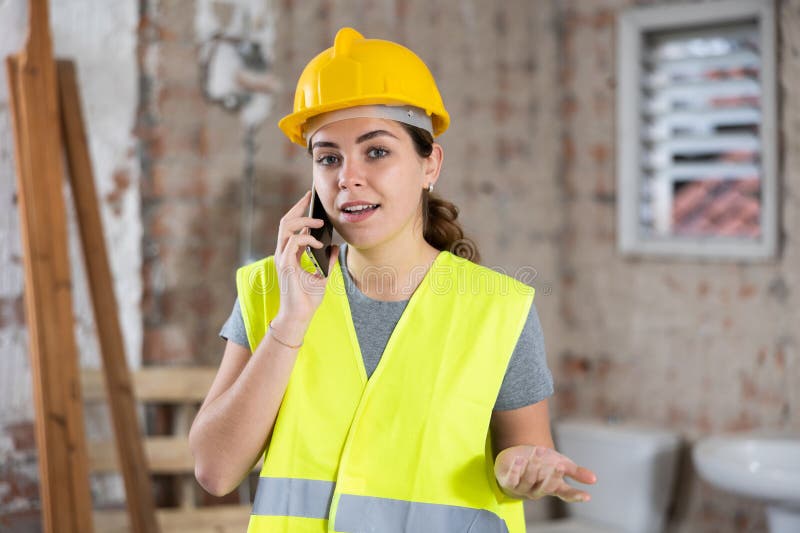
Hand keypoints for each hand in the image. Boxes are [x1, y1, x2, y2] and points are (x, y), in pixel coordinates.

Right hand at [273, 190, 338, 326]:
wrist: (300, 315)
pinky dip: (306, 238)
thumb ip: (329, 260)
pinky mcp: (285, 264)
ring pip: (285, 227)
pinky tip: (318, 243)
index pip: (293, 227)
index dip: (300, 212)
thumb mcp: (323, 275)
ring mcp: (282, 257)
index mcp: (291, 253)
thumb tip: (336, 246)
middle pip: (285, 221)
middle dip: (298, 206)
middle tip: (310, 196)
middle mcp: (284, 252)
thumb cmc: (308, 298)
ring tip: (319, 221)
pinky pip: (293, 242)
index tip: (310, 200)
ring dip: (303, 219)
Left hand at [494, 445, 595, 501]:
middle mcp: (538, 490)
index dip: (575, 496)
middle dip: (553, 477)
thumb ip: (575, 471)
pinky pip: (512, 478)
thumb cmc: (541, 463)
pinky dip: (516, 469)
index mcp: (552, 487)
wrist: (516, 458)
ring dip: (535, 465)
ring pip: (530, 480)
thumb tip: (594, 479)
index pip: (565, 494)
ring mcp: (522, 488)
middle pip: (547, 487)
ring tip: (540, 450)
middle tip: (560, 466)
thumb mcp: (560, 463)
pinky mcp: (508, 481)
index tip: (587, 496)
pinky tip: (519, 459)